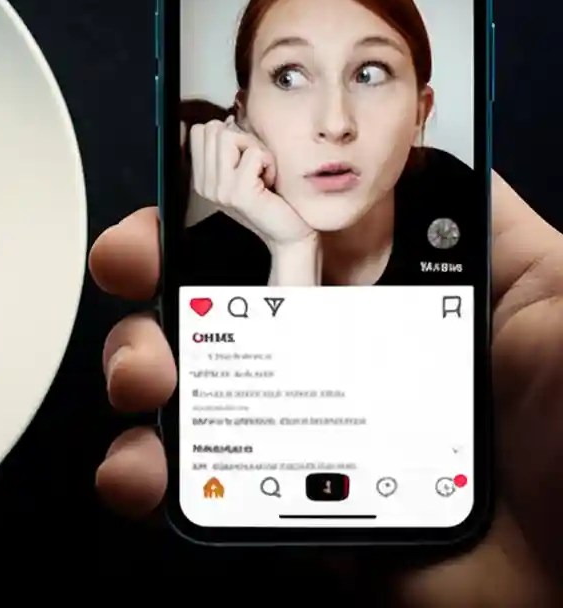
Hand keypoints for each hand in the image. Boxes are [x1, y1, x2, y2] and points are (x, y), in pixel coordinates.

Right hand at [88, 173, 562, 605]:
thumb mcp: (560, 302)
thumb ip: (492, 225)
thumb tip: (428, 148)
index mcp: (386, 304)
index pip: (284, 233)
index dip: (218, 201)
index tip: (178, 188)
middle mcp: (329, 360)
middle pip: (211, 297)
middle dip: (150, 270)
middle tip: (136, 271)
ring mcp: (297, 434)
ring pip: (183, 382)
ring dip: (134, 364)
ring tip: (146, 381)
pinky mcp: (279, 506)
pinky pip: (191, 485)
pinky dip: (140, 474)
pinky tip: (146, 473)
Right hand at [188, 117, 313, 248]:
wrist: (287, 233)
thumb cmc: (270, 199)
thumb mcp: (243, 170)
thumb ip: (229, 149)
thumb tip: (229, 120)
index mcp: (202, 178)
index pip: (199, 131)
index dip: (226, 133)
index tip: (242, 156)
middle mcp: (205, 184)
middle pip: (214, 129)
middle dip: (242, 139)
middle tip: (255, 165)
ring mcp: (219, 189)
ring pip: (230, 136)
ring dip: (255, 149)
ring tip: (261, 172)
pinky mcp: (238, 193)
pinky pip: (254, 153)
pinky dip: (270, 163)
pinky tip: (269, 182)